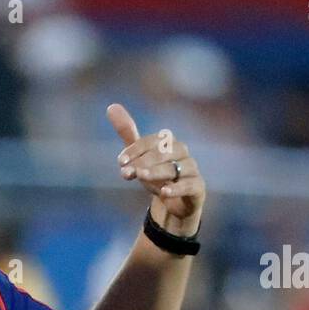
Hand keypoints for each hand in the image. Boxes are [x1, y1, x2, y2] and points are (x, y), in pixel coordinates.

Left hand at [109, 103, 205, 235]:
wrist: (174, 203)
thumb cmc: (156, 174)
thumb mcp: (140, 155)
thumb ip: (127, 133)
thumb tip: (111, 106)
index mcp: (168, 142)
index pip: (151, 142)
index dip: (135, 150)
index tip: (120, 162)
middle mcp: (182, 152)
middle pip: (164, 153)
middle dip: (144, 162)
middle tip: (127, 172)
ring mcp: (191, 169)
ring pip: (176, 168)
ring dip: (157, 172)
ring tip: (142, 178)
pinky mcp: (197, 187)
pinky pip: (190, 185)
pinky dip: (177, 188)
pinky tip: (164, 192)